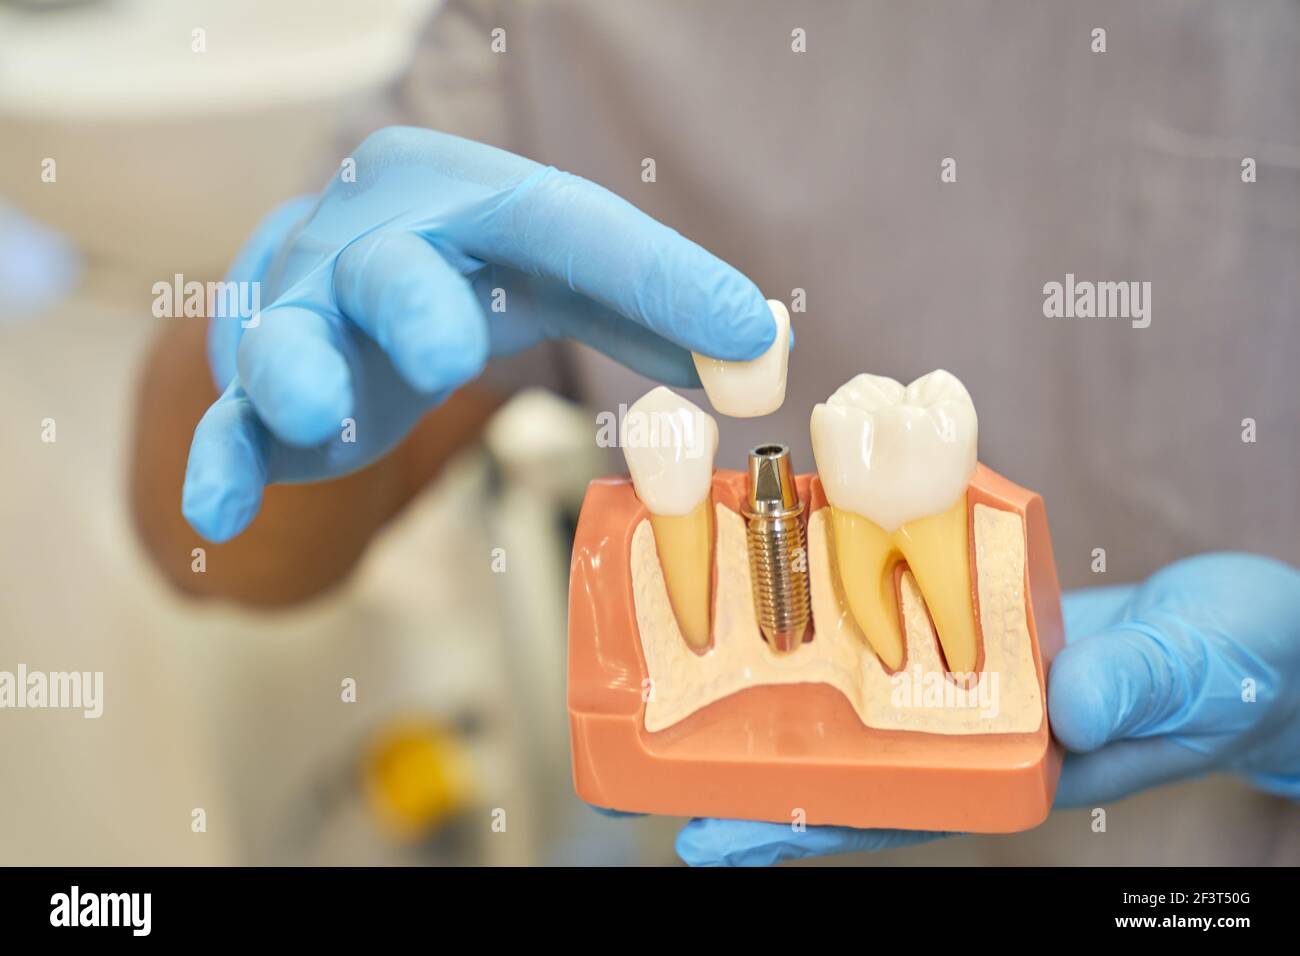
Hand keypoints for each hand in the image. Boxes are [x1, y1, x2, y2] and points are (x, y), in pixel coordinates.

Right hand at [183, 127, 775, 541]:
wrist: (338, 279)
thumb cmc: (469, 273)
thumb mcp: (563, 274)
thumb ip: (655, 309)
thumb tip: (764, 348)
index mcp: (470, 204)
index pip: (566, 226)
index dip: (655, 277)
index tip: (745, 338)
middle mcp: (374, 243)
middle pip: (390, 266)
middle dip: (413, 305)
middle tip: (450, 353)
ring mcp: (306, 316)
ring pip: (287, 336)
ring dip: (299, 371)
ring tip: (319, 414)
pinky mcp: (259, 392)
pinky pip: (231, 424)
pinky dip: (223, 462)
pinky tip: (222, 510)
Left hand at [676, 552, 1299, 864]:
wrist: (1245, 631)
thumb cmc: (1237, 666)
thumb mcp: (1195, 675)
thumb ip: (1134, 689)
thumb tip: (1070, 708)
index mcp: (1013, 772)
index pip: (889, 814)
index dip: (801, 831)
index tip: (713, 839)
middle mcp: (973, 735)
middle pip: (848, 771)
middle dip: (758, 785)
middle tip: (660, 790)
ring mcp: (969, 685)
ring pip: (859, 707)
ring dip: (780, 707)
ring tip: (687, 710)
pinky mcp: (973, 630)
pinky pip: (894, 634)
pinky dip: (841, 628)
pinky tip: (786, 609)